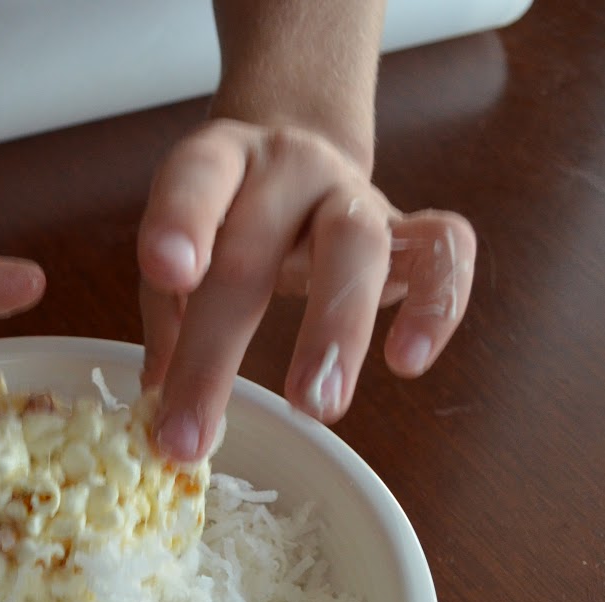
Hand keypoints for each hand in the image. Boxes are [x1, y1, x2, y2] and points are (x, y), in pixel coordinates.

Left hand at [138, 119, 475, 459]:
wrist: (301, 162)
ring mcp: (354, 192)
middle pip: (255, 252)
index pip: (198, 176)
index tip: (167, 272)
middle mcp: (289, 166)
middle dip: (215, 355)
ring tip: (313, 406)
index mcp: (221, 162)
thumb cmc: (228, 221)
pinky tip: (406, 363)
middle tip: (190, 437)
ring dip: (334, 330)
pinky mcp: (410, 227)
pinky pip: (445, 252)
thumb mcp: (184, 250)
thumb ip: (168, 311)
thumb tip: (159, 398)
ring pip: (355, 246)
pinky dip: (436, 305)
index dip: (181, 222)